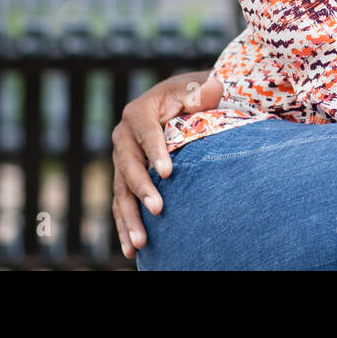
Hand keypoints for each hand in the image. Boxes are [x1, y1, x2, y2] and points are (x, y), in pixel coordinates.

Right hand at [111, 71, 220, 258]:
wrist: (178, 103)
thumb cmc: (191, 95)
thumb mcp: (196, 88)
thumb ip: (203, 91)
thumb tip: (215, 88)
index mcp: (139, 112)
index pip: (146, 133)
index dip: (155, 152)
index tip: (168, 173)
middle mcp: (123, 137)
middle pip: (129, 166)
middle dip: (142, 190)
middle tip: (158, 210)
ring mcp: (121, 160)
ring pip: (121, 192)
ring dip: (129, 218)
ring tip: (140, 242)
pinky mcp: (124, 179)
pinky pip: (121, 204)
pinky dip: (125, 226)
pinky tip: (132, 250)